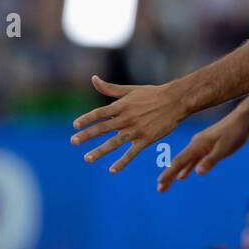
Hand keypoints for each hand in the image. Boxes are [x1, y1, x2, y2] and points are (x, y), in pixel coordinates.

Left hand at [71, 76, 189, 172]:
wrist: (175, 101)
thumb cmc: (152, 94)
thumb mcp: (130, 89)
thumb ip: (110, 88)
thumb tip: (93, 79)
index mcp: (122, 105)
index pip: (100, 113)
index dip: (87, 119)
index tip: (75, 125)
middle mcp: (127, 118)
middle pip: (103, 128)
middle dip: (87, 135)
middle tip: (73, 142)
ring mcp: (136, 130)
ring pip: (114, 142)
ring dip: (100, 151)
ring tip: (87, 158)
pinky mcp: (146, 139)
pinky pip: (132, 153)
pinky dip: (122, 162)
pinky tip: (112, 170)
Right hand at [156, 108, 248, 191]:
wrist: (243, 119)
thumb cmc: (235, 133)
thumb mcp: (224, 149)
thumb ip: (211, 160)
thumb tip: (197, 172)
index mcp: (197, 145)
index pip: (180, 162)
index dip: (169, 173)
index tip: (159, 183)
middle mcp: (195, 144)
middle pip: (179, 162)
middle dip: (168, 176)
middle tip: (159, 189)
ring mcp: (200, 145)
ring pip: (184, 162)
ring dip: (175, 173)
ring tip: (166, 184)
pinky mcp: (206, 146)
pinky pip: (192, 160)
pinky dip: (186, 168)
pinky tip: (183, 176)